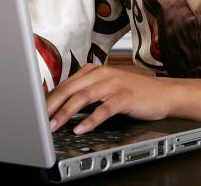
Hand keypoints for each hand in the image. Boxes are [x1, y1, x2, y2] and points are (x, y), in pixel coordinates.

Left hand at [46, 64, 171, 133]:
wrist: (163, 93)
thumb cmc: (133, 93)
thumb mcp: (106, 87)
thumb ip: (86, 91)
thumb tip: (61, 105)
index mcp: (94, 70)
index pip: (65, 84)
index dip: (49, 98)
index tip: (36, 111)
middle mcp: (102, 74)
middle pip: (70, 89)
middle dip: (52, 105)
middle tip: (39, 120)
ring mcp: (114, 84)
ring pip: (83, 97)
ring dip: (66, 113)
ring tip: (54, 126)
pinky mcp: (125, 97)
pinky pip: (104, 109)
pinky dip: (91, 120)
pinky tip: (81, 129)